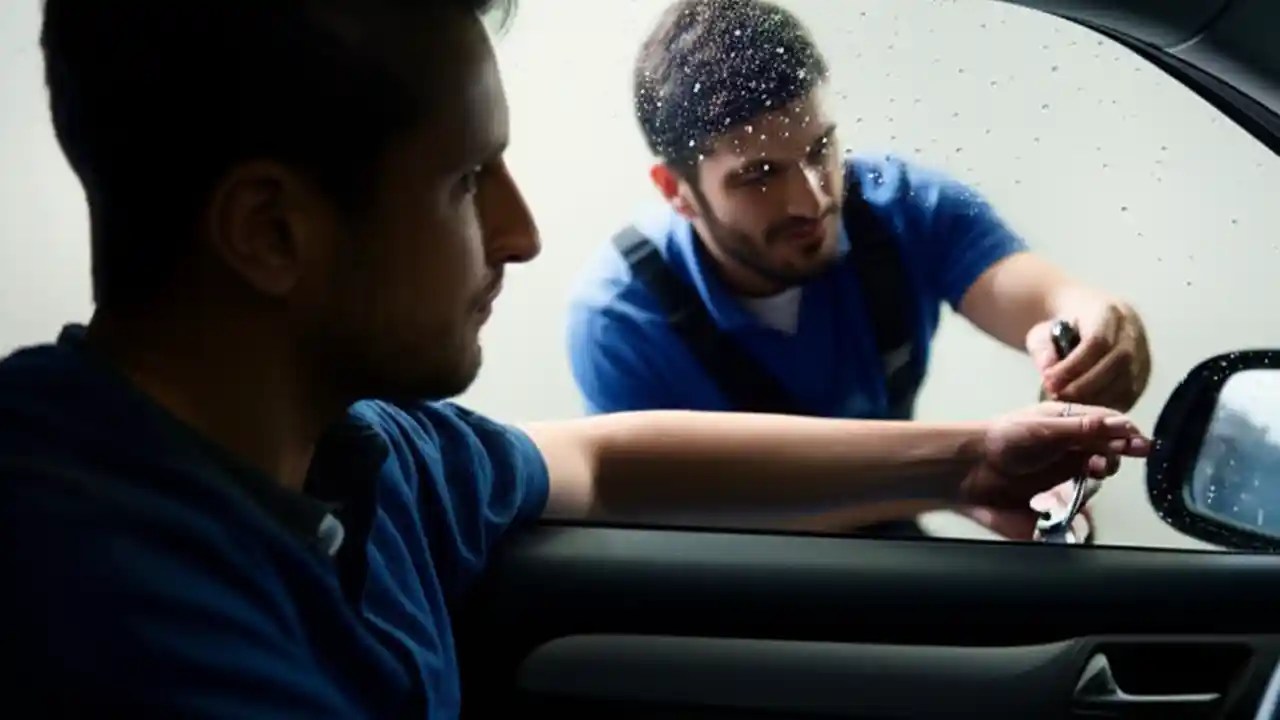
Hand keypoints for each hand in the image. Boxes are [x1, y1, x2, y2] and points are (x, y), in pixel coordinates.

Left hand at [957, 402, 1148, 539]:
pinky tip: (1074, 505)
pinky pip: (1079, 507)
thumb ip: (1082, 428)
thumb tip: (1122, 424)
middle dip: (1115, 456)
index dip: (1126, 434)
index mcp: (1069, 423)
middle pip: (1109, 453)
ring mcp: (1064, 475)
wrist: (968, 471)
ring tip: (1089, 473)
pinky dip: (1081, 508)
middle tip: (1108, 461)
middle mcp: (1072, 448)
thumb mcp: (1043, 428)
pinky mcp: (1055, 499)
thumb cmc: (1001, 440)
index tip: (1138, 444)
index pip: (1109, 425)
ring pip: (1096, 481)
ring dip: (1096, 479)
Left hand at [1026, 302, 1150, 410]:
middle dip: (1085, 385)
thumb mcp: (1042, 332)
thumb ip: (1042, 350)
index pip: (1098, 340)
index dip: (1074, 365)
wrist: (1082, 320)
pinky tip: (1084, 410)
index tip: (1049, 381)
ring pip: (1129, 380)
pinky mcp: (1143, 374)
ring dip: (1097, 398)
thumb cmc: (1059, 328)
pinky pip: (1131, 394)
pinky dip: (1107, 406)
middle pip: (1119, 361)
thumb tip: (1049, 373)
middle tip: (1057, 397)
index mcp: (1106, 311)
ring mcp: (1142, 352)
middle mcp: (1132, 330)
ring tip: (1068, 405)